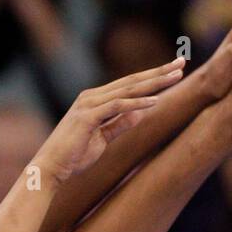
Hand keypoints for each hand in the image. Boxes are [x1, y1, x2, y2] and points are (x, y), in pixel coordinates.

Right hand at [34, 59, 186, 183]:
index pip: (128, 84)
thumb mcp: (102, 139)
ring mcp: (89, 105)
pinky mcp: (87, 117)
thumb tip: (140, 113)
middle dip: (157, 72)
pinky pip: (117, 106)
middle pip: (131, 80)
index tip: (172, 71)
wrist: (50, 168)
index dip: (151, 77)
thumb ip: (119, 124)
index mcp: (95, 100)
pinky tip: (155, 102)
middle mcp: (92, 97)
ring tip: (175, 77)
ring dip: (153, 83)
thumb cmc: (73, 156)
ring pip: (127, 89)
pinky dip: (136, 103)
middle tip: (181, 63)